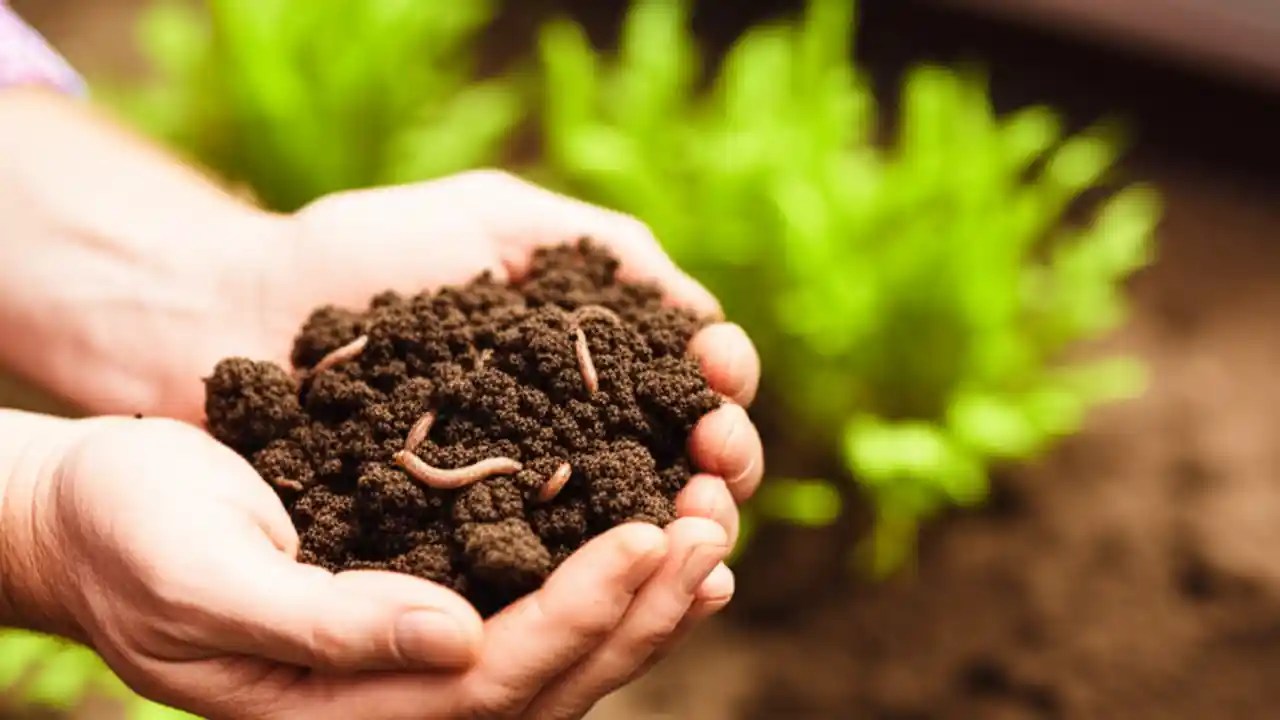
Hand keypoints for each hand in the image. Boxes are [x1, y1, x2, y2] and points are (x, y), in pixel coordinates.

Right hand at [11, 416, 733, 718]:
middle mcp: (399, 696)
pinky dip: (605, 579)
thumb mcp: (206, 581)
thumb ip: (323, 626)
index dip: (580, 614)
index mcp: (349, 709)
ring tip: (712, 528)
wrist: (98, 513)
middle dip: (642, 605)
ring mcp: (419, 657)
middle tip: (713, 524)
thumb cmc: (133, 539)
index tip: (647, 535)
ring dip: (644, 594)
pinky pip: (535, 606)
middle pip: (554, 675)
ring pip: (560, 649)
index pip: (495, 681)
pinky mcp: (428, 602)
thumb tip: (453, 639)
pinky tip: (659, 538)